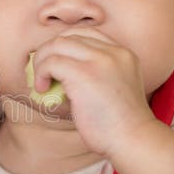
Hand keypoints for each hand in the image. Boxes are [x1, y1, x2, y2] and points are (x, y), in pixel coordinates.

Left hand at [30, 29, 157, 157]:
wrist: (133, 140)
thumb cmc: (120, 124)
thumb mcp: (116, 88)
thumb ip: (98, 74)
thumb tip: (60, 73)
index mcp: (123, 54)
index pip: (87, 33)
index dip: (64, 44)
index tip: (55, 62)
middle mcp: (113, 52)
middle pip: (68, 36)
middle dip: (48, 51)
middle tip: (41, 72)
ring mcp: (100, 60)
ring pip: (56, 45)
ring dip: (41, 62)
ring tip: (41, 81)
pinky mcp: (85, 74)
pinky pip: (52, 63)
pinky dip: (41, 73)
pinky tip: (42, 89)